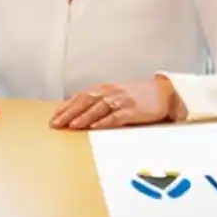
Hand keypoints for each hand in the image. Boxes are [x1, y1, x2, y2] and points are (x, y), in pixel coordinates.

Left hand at [50, 76, 176, 129]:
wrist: (163, 92)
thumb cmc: (136, 97)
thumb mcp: (114, 96)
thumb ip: (97, 103)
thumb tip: (76, 112)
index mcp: (103, 89)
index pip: (79, 97)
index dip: (65, 107)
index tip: (53, 118)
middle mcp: (110, 93)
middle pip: (85, 101)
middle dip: (69, 113)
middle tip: (56, 124)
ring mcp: (121, 101)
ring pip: (98, 108)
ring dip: (84, 117)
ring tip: (72, 125)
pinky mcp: (133, 110)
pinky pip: (117, 116)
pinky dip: (105, 121)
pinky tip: (96, 127)